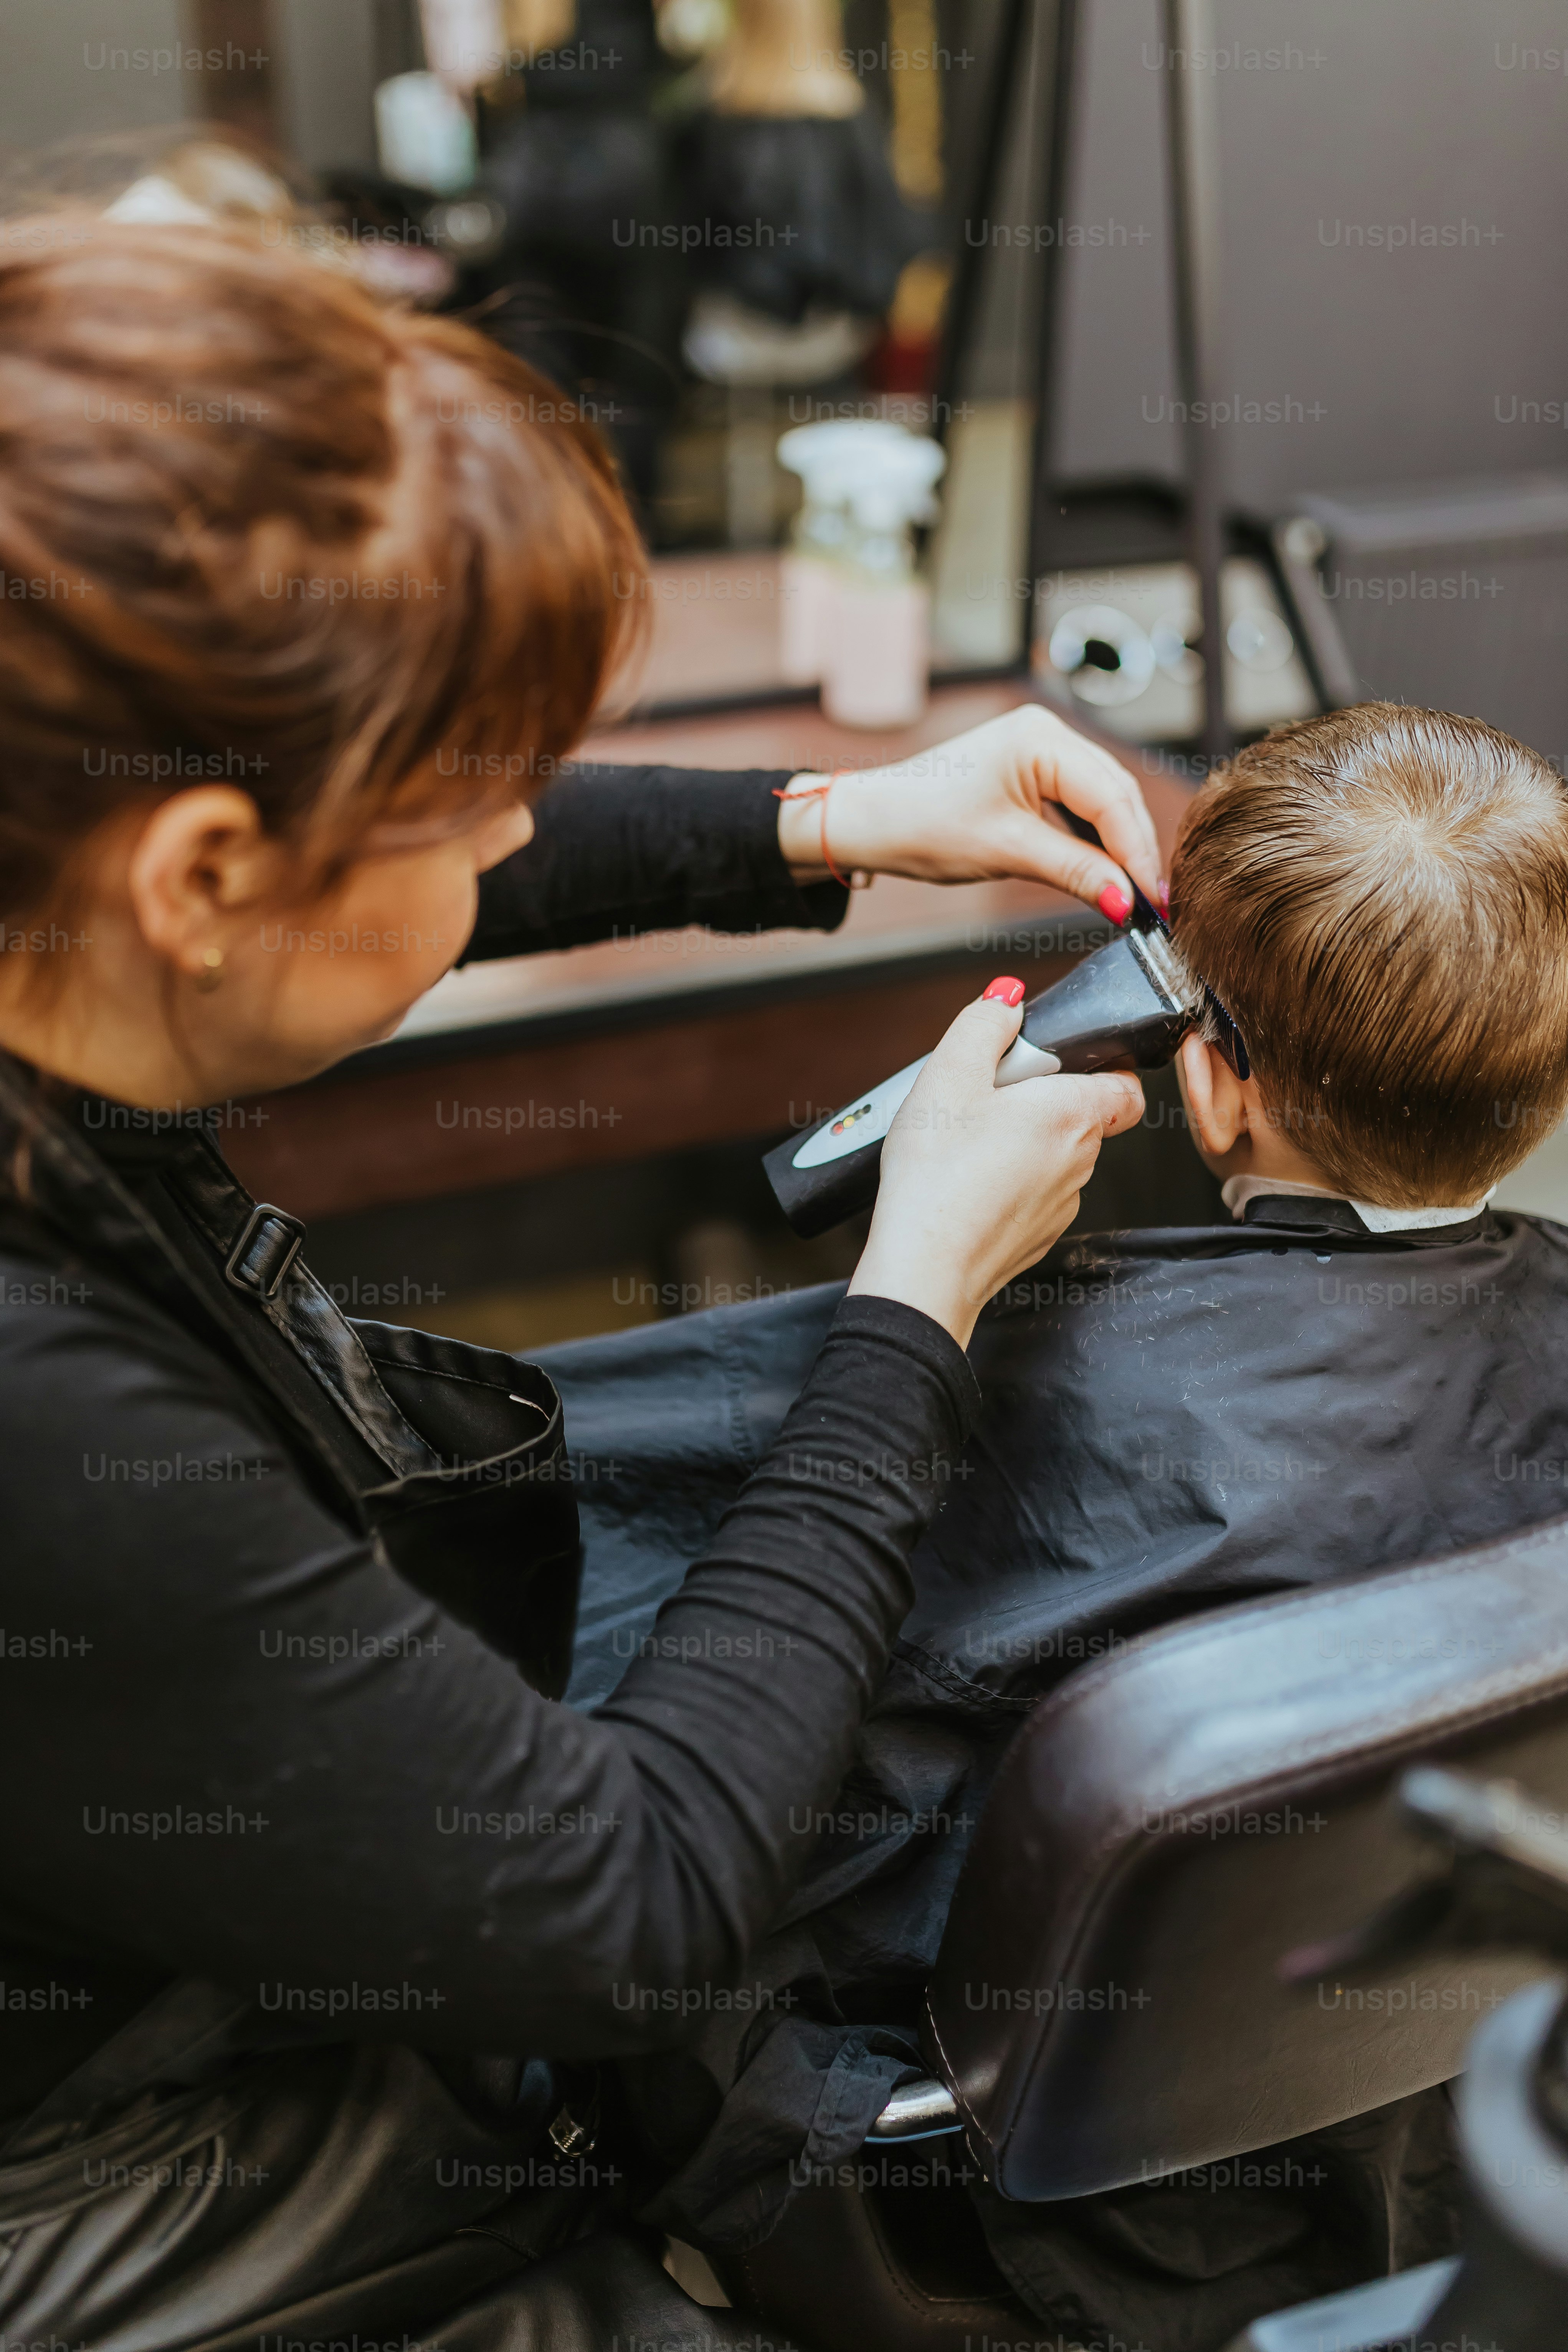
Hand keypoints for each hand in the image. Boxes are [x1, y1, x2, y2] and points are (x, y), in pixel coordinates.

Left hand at [776, 703, 1162, 916]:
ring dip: (1118, 844)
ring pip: (1101, 798)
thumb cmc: (924, 826)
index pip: (1111, 798)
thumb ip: (1074, 872)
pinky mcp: (1031, 766)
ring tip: (1135, 892)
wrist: (872, 820)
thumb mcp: (1006, 852)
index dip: (1136, 852)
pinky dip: (1094, 836)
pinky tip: (1105, 868)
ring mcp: (1039, 746)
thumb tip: (1127, 901)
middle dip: (1134, 848)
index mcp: (1040, 739)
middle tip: (1153, 903)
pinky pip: (1078, 800)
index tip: (1153, 900)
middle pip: (1114, 794)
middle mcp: (1046, 732)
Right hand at [848, 984, 1143, 1346]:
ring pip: (1054, 1158)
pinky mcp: (1035, 1238)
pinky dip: (1005, 1184)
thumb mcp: (948, 1074)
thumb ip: (983, 1025)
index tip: (1054, 1064)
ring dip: (1021, 1143)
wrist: (924, 1267)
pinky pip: (1031, 1197)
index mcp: (1073, 1114)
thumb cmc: (938, 1174)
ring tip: (964, 1145)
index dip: (1101, 1066)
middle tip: (986, 1100)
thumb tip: (1007, 1000)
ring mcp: (1061, 1206)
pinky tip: (961, 1184)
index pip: (1127, 1085)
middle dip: (1041, 1101)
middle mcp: (1080, 1163)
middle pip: (1083, 1117)